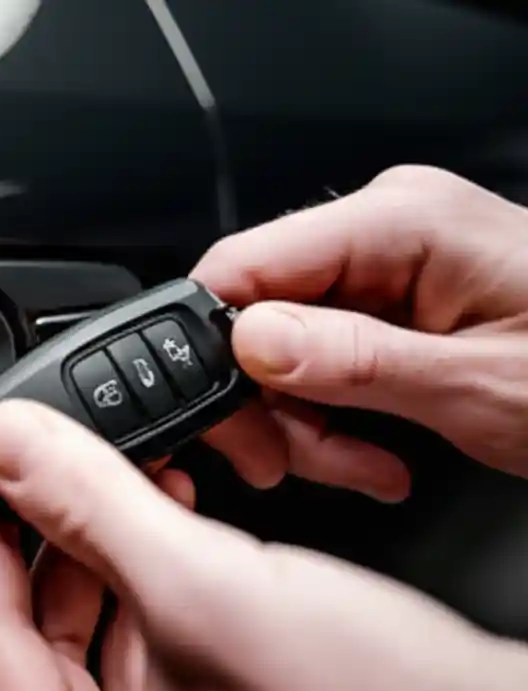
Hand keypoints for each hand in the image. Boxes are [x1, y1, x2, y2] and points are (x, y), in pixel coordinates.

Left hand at [0, 400, 527, 690]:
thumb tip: (13, 449)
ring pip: (100, 620)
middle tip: (47, 464)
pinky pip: (159, 624)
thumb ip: (99, 512)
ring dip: (105, 536)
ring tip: (121, 471)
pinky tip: (182, 507)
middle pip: (37, 628)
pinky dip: (158, 558)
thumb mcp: (212, 592)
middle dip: (47, 533)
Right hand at [191, 165, 527, 493]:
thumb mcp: (475, 384)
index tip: (228, 419)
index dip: (216, 348)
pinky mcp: (397, 303)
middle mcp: (386, 231)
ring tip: (359, 468)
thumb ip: (353, 360)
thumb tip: (248, 343)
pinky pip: (325, 357)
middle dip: (269, 401)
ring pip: (285, 349)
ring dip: (307, 421)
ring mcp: (389, 266)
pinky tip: (372, 454)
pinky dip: (336, 415)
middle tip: (290, 463)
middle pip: (259, 315)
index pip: (245, 265)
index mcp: (399, 221)